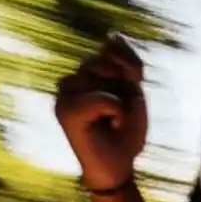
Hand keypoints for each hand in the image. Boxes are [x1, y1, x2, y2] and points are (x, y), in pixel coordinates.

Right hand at [54, 33, 147, 190]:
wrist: (119, 167)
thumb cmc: (126, 132)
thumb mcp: (133, 92)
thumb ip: (125, 64)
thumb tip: (112, 34)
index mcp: (86, 75)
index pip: (110, 46)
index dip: (131, 62)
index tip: (135, 83)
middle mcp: (70, 81)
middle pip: (104, 59)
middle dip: (125, 83)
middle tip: (124, 109)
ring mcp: (64, 95)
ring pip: (100, 76)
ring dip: (121, 100)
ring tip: (115, 118)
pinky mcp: (65, 111)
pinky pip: (102, 99)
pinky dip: (117, 112)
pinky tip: (111, 125)